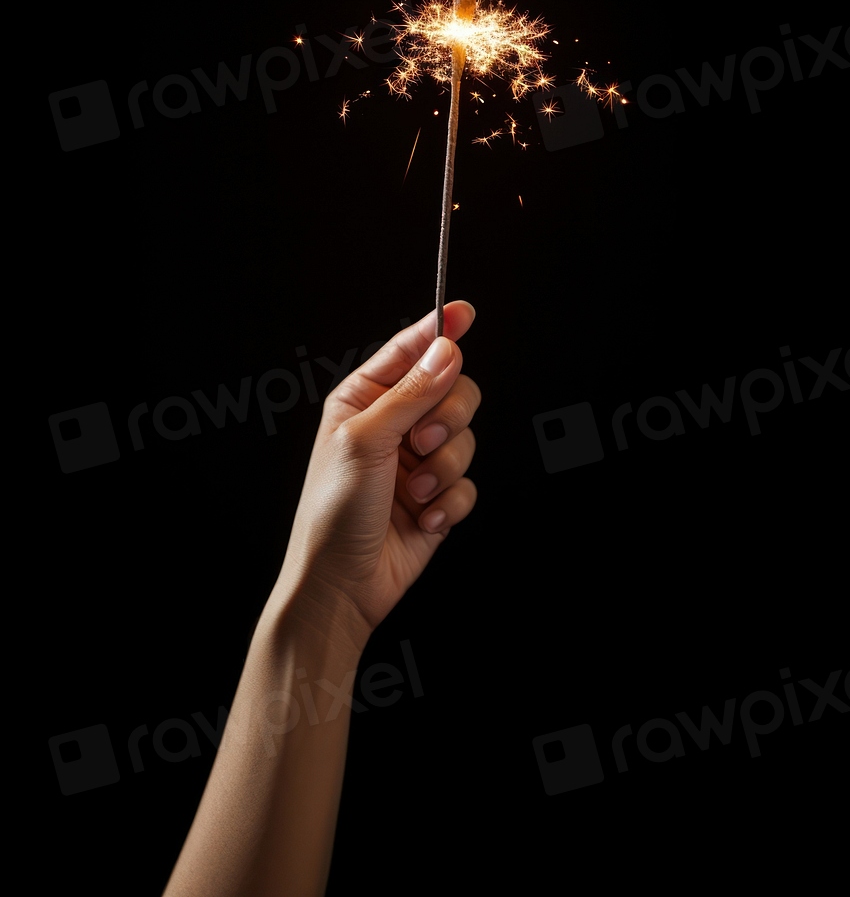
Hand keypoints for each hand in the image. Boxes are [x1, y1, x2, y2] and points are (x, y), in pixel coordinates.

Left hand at [272, 301, 479, 649]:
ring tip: (415, 491)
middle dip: (448, 417)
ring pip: (467, 437)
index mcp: (365, 398)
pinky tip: (425, 516)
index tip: (465, 311)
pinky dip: (451, 501)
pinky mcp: (438, 496)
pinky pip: (470, 482)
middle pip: (454, 389)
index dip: (440, 328)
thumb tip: (447, 349)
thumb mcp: (366, 440)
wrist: (341, 584)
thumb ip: (412, 393)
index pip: (410, 350)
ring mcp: (418, 460)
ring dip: (445, 468)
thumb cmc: (332, 511)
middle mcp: (395, 424)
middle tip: (423, 441)